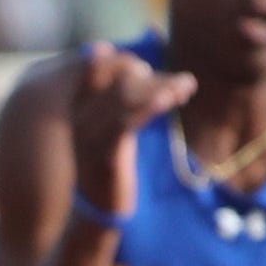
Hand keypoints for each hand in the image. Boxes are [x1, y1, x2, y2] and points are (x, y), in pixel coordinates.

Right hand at [66, 40, 195, 222]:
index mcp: (78, 106)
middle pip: (117, 80)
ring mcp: (90, 135)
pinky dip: (149, 106)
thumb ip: (122, 93)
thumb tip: (131, 53)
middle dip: (152, 77)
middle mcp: (80, 117)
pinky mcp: (106, 154)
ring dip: (161, 88)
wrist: (100, 212)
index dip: (127, 62)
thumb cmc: (112, 165)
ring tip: (187, 87)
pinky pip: (127, 122)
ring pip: (125, 97)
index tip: (155, 69)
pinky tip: (170, 98)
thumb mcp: (114, 124)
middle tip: (184, 83)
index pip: (99, 68)